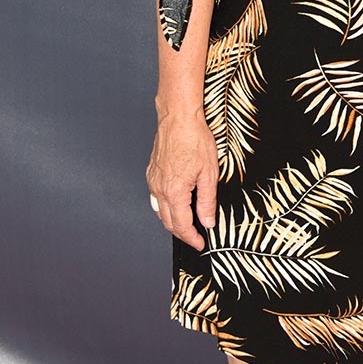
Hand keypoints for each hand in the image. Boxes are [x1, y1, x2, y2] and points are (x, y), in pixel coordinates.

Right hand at [147, 108, 218, 250]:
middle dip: (182, 233)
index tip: (201, 243)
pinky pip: (156, 198)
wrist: (178, 119)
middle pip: (168, 221)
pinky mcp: (152, 173)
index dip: (192, 238)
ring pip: (159, 211)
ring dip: (172, 221)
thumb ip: (207, 202)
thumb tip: (208, 222)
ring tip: (188, 224)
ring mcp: (153, 181)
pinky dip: (166, 207)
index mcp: (174, 192)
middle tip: (196, 237)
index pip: (181, 225)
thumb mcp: (209, 174)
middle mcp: (159, 189)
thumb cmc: (195, 141)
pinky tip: (176, 204)